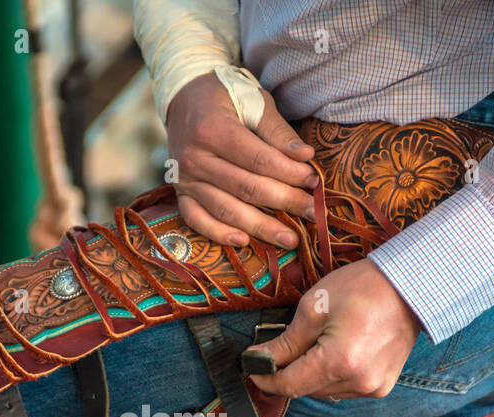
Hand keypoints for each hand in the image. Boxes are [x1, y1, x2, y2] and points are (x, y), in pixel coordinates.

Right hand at [165, 72, 318, 249]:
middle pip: (246, 188)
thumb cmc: (225, 97)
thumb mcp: (254, 101)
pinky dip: (218, 234)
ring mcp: (184, 179)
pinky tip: (244, 241)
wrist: (183, 98)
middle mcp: (194, 157)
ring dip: (260, 227)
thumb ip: (278, 131)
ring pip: (226, 210)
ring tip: (289, 239)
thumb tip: (306, 157)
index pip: (258, 159)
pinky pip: (197, 220)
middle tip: (312, 212)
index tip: (313, 181)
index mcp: (213, 129)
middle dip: (284, 201)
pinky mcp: (180, 193)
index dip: (289, 173)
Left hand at [244, 260, 421, 398]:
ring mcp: (373, 388)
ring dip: (311, 374)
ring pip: (323, 391)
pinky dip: (332, 375)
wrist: (411, 286)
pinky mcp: (381, 387)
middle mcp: (357, 383)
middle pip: (305, 390)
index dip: (265, 378)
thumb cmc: (362, 288)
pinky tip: (336, 350)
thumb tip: (258, 358)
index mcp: (338, 362)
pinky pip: (344, 388)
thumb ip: (285, 342)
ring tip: (316, 342)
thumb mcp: (315, 308)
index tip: (251, 366)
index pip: (288, 385)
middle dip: (288, 372)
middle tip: (279, 348)